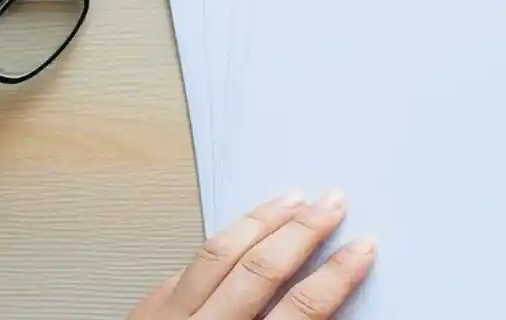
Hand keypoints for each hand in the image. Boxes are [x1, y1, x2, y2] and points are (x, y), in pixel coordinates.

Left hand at [129, 191, 376, 319]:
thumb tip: (325, 312)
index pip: (300, 310)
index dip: (337, 275)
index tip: (363, 247)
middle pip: (262, 269)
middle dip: (304, 229)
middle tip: (334, 201)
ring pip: (219, 254)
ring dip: (261, 220)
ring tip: (292, 198)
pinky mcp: (142, 316)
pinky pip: (183, 270)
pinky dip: (217, 245)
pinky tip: (235, 231)